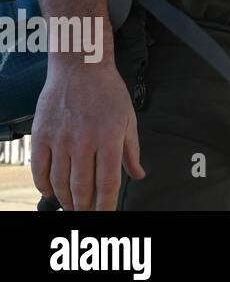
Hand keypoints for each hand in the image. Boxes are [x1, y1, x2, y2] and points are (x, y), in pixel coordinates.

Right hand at [30, 62, 144, 210]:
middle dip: (85, 206)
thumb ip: (131, 150)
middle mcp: (84, 142)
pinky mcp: (41, 135)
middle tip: (87, 213)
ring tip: (72, 206)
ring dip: (66, 200)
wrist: (80, 67)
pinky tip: (51, 191)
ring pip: (60, 183)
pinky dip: (44, 186)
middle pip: (82, 188)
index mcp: (109, 138)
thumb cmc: (107, 91)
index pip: (108, 183)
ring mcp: (60, 140)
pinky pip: (39, 169)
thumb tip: (138, 174)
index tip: (107, 214)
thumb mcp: (128, 118)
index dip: (107, 204)